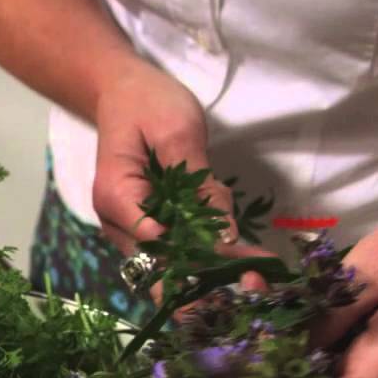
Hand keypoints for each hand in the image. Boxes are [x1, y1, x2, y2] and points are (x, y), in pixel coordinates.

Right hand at [90, 60, 270, 297]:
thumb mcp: (178, 131)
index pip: (155, 243)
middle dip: (206, 282)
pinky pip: (179, 248)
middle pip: (160, 266)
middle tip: (254, 285)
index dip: (195, 259)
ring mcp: (132, 228)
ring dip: (215, 273)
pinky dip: (212, 255)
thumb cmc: (147, 104)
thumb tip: (225, 234)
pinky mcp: (151, 225)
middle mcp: (119, 223)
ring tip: (261, 276)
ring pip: (173, 264)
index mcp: (116, 197)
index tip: (237, 267)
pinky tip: (250, 260)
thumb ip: (201, 184)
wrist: (123, 92)